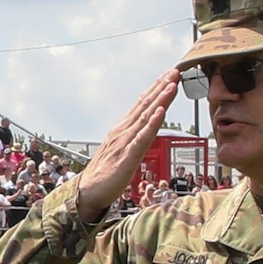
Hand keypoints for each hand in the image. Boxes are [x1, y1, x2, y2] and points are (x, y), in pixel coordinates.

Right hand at [75, 68, 180, 212]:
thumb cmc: (106, 172)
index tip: (169, 75)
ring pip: (146, 118)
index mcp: (123, 129)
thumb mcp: (122, 149)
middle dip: (161, 88)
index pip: (142, 104)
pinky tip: (160, 113)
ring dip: (160, 101)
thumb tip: (147, 125)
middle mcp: (124, 131)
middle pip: (146, 106)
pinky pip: (142, 139)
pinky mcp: (127, 158)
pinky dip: (151, 125)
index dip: (156, 89)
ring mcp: (125, 143)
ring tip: (171, 86)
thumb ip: (134, 136)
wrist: (87, 192)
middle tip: (175, 72)